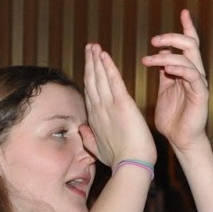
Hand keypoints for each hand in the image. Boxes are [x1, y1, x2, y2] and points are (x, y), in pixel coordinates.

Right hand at [78, 43, 152, 169]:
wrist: (131, 165)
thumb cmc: (119, 160)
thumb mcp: (98, 150)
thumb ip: (89, 138)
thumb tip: (81, 129)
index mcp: (95, 120)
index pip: (90, 94)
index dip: (88, 78)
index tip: (88, 66)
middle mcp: (99, 110)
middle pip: (91, 81)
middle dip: (90, 63)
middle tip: (89, 48)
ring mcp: (109, 106)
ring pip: (99, 78)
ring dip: (96, 60)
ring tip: (94, 46)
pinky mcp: (122, 104)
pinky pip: (113, 81)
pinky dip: (108, 66)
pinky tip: (104, 55)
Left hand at [142, 10, 209, 157]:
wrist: (181, 140)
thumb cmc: (172, 118)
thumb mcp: (164, 90)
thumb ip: (162, 73)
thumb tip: (154, 56)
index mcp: (185, 71)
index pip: (189, 44)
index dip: (187, 27)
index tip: (183, 11)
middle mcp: (195, 73)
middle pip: (190, 45)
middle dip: (172, 37)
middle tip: (153, 40)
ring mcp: (199, 82)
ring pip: (188, 58)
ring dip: (166, 55)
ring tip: (148, 59)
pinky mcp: (200, 94)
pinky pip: (192, 75)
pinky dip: (179, 69)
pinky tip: (166, 69)